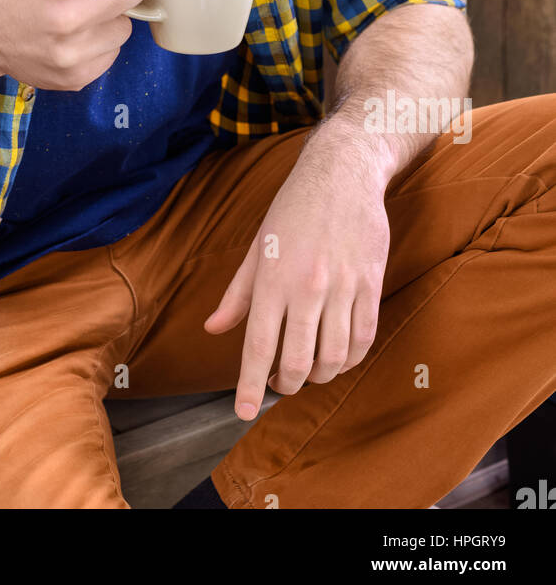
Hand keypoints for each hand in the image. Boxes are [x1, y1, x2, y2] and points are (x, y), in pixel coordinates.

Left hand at [203, 141, 389, 419]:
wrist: (342, 172)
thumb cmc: (293, 209)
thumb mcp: (257, 246)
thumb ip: (237, 294)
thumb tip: (212, 329)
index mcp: (273, 278)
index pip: (259, 345)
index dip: (250, 385)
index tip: (244, 412)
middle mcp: (308, 287)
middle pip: (299, 361)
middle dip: (287, 384)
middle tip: (279, 382)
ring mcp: (344, 287)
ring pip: (334, 357)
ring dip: (319, 376)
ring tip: (308, 370)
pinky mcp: (371, 284)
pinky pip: (363, 338)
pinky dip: (349, 359)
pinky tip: (337, 357)